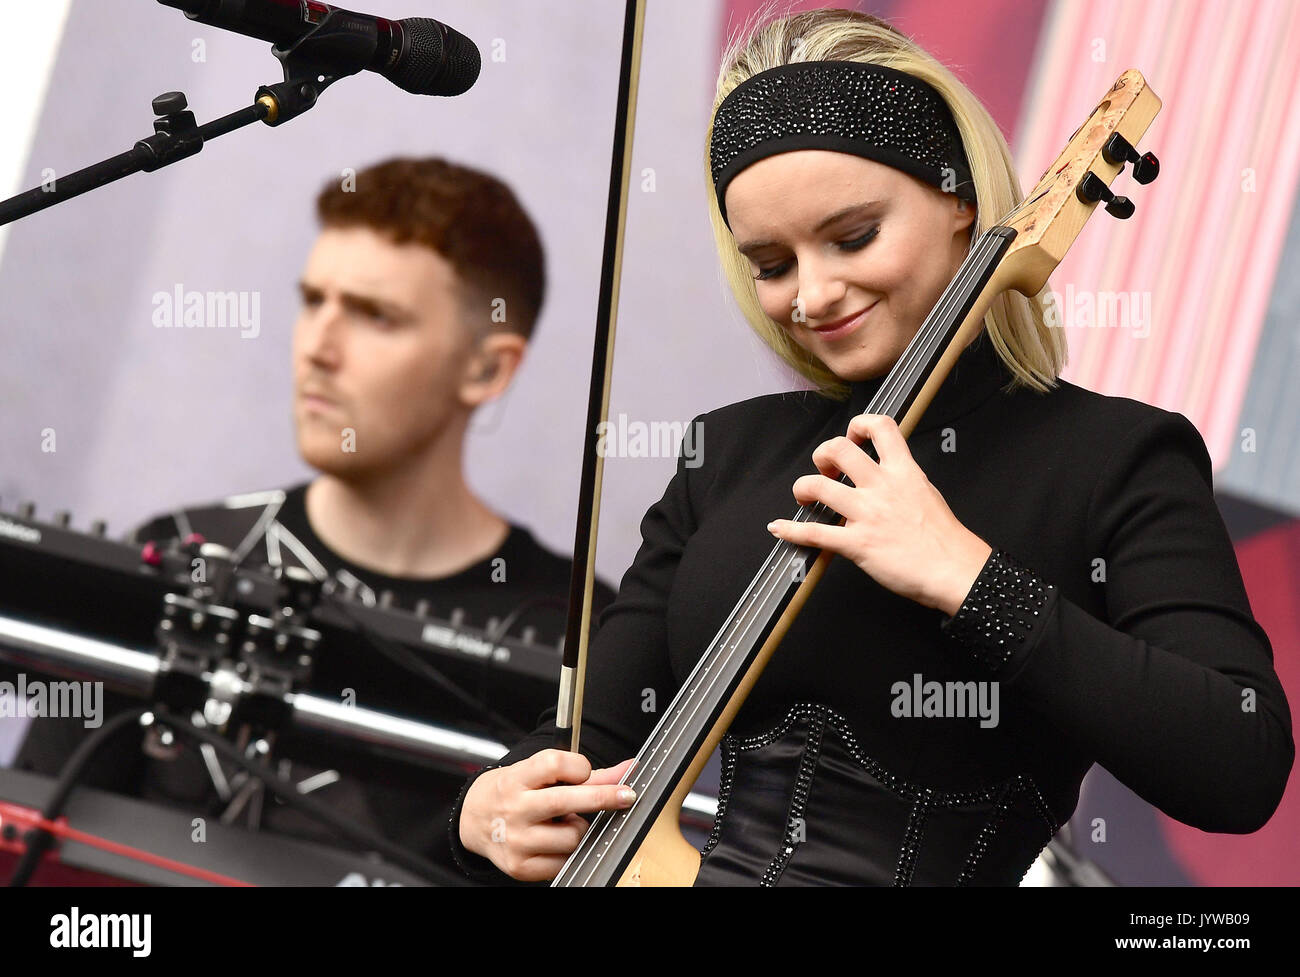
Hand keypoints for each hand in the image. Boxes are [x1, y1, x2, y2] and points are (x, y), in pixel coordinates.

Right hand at [459, 750, 635, 881]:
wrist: (474, 819)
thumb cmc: (514, 790)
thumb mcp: (538, 773)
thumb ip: (583, 773)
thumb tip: (628, 769)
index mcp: (517, 778)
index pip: (554, 764)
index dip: (578, 766)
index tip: (584, 771)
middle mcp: (514, 808)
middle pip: (566, 800)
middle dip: (603, 797)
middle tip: (626, 796)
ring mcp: (516, 840)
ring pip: (573, 836)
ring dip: (580, 829)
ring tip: (565, 823)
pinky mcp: (520, 866)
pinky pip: (564, 862)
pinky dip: (570, 852)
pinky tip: (557, 842)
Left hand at [766, 413, 991, 615]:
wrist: (955, 570)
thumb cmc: (946, 539)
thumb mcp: (927, 494)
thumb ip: (903, 480)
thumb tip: (886, 476)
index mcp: (903, 472)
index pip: (880, 428)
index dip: (859, 424)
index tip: (852, 435)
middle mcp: (882, 487)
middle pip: (838, 450)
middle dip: (823, 455)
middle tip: (825, 469)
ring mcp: (866, 514)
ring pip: (817, 486)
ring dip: (802, 489)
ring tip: (805, 497)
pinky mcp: (856, 543)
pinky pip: (813, 533)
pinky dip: (790, 530)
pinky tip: (779, 527)